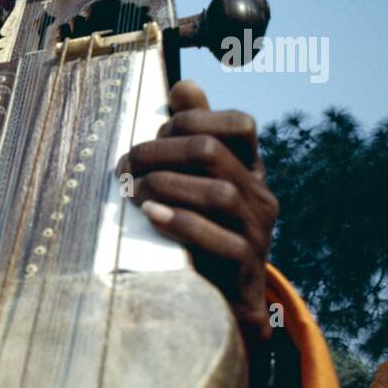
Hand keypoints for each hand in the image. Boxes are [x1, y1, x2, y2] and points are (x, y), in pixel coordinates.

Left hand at [122, 81, 277, 346]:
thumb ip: (195, 136)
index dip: (191, 119)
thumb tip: (185, 85)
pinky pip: (220, 240)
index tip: (153, 132)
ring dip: (165, 186)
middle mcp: (260, 194)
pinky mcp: (246, 264)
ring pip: (217, 193)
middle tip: (126, 165)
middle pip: (212, 153)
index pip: (239, 123)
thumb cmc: (204, 232)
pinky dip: (182, 223)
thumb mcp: (199, 183)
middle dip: (161, 152)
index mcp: (250, 168)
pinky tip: (153, 217)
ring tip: (133, 192)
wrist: (225, 302)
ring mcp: (257, 230)